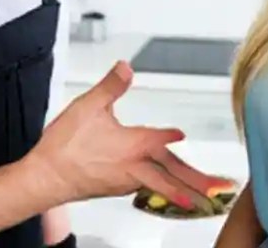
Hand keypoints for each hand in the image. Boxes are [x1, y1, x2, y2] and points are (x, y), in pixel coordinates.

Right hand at [27, 61, 220, 207]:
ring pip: (162, 184)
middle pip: (172, 173)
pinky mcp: (115, 188)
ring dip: (185, 190)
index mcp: (132, 145)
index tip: (182, 134)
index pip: (160, 140)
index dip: (170, 136)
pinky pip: (146, 189)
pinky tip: (160, 189)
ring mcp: (125, 181)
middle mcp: (133, 166)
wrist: (45, 179)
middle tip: (222, 189)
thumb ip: (110, 86)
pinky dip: (161, 191)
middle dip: (198, 182)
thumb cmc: (64, 148)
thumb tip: (126, 68)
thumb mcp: (87, 107)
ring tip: (203, 199)